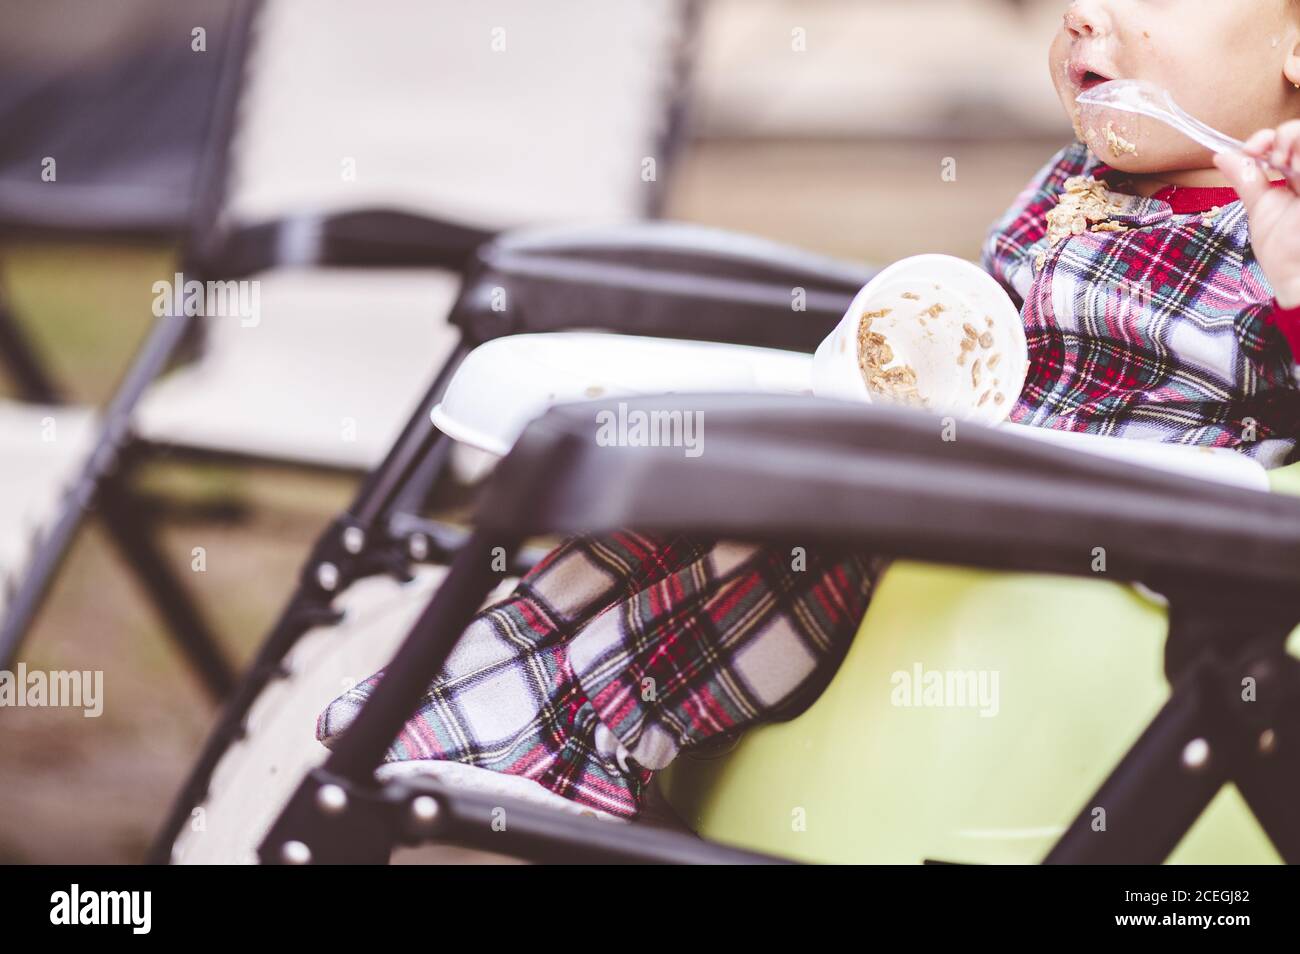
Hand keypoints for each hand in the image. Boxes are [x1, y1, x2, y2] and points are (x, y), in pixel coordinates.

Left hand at [1214, 120, 1299, 308]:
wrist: (1297, 277)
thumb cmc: (1284, 251)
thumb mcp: (1261, 207)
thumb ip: (1247, 178)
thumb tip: (1222, 155)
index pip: (1291, 139)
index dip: (1270, 136)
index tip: (1250, 149)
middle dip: (1284, 134)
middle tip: (1265, 153)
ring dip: (1295, 139)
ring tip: (1280, 161)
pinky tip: (1293, 167)